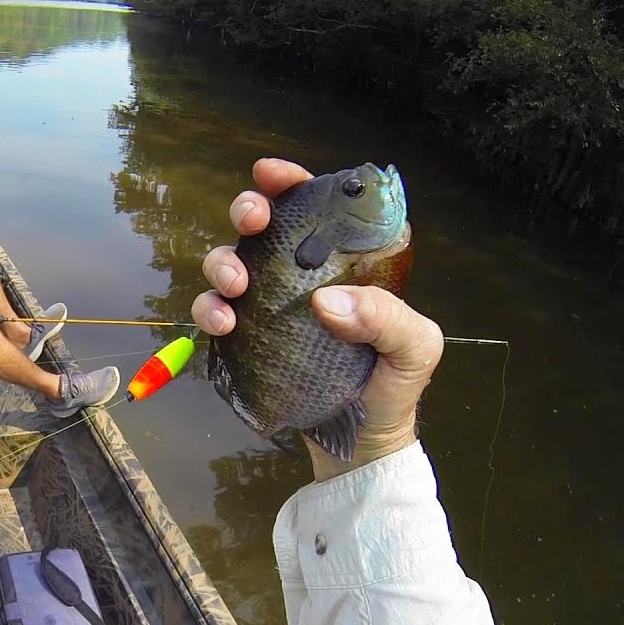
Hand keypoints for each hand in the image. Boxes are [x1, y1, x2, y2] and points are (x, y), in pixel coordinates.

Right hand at [191, 158, 443, 477]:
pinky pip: (215, 313)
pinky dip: (209, 311)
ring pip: (232, 263)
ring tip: (233, 287)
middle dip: (249, 210)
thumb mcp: (414, 350)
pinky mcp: (247, 340)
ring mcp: (271, 307)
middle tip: (251, 222)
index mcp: (348, 264)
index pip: (319, 208)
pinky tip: (221, 324)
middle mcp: (304, 277)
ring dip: (223, 262)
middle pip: (266, 225)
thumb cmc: (393, 391)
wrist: (359, 448)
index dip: (291, 182)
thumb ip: (387, 318)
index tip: (269, 176)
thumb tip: (324, 301)